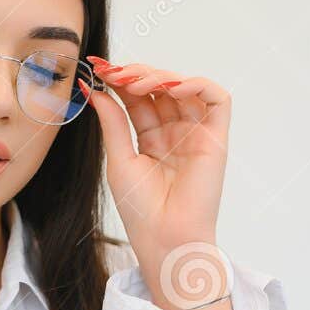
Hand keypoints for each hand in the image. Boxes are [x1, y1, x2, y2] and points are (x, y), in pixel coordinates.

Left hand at [80, 58, 231, 309]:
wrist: (165, 240)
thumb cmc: (142, 211)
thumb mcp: (119, 159)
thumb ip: (112, 121)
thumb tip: (93, 88)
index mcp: (151, 140)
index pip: (137, 98)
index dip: (120, 80)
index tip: (97, 69)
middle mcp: (175, 133)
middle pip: (160, 88)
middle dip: (136, 74)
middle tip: (113, 73)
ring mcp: (196, 134)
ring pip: (184, 87)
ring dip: (160, 76)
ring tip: (135, 82)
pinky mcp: (216, 138)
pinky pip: (216, 99)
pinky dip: (196, 84)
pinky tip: (170, 87)